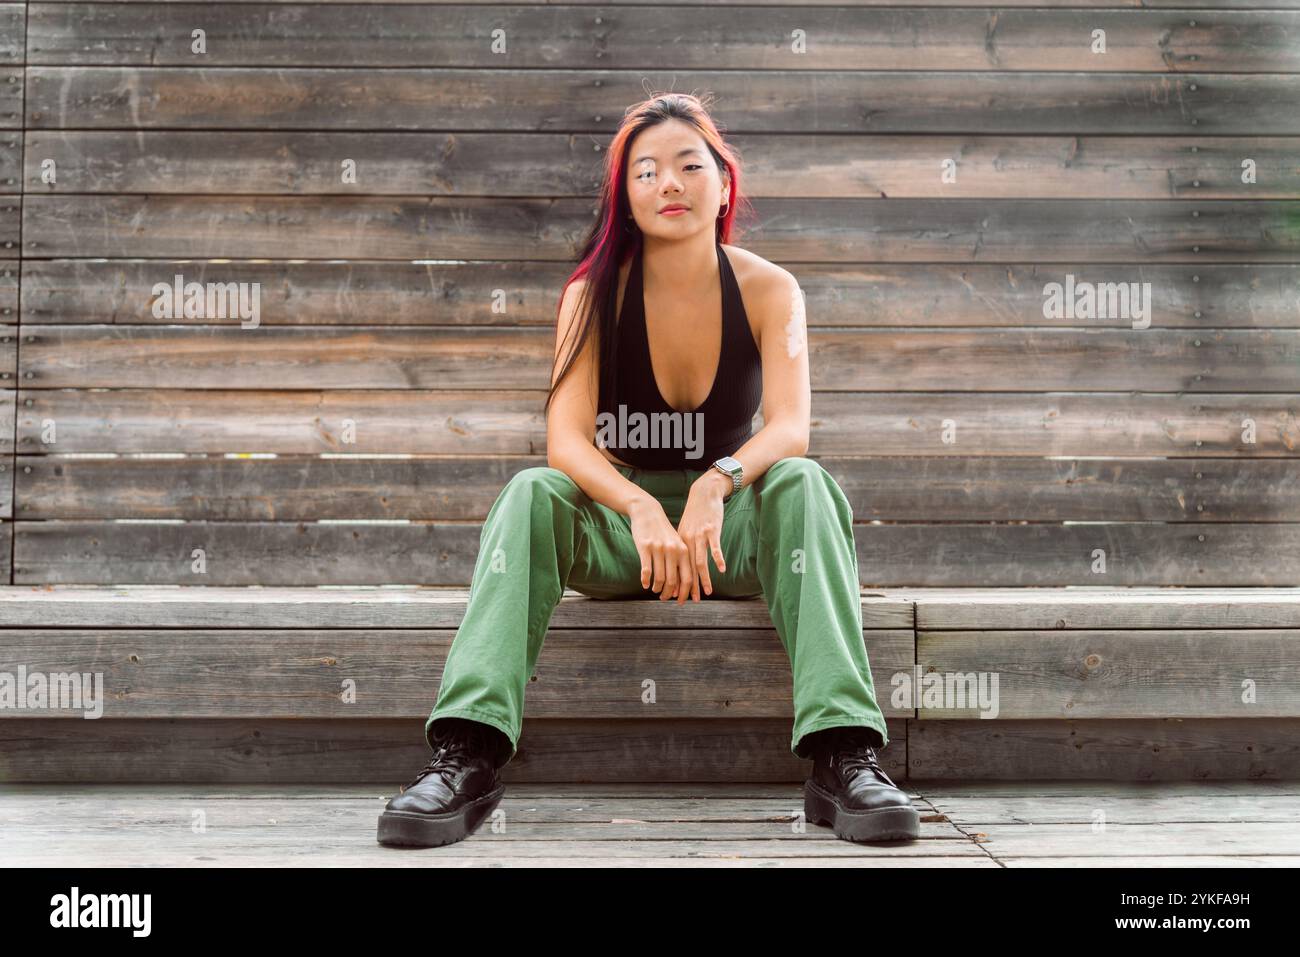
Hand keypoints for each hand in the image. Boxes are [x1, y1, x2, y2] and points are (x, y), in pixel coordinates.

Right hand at [627, 498, 694, 601]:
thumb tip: (679, 585)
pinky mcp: (645, 547)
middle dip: (669, 593)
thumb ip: (679, 561)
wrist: (647, 512)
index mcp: (683, 551)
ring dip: (657, 588)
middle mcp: (673, 550)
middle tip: (664, 599)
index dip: (685, 592)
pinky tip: (644, 584)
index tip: (680, 602)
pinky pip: (646, 570)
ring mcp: (659, 549)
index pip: (688, 577)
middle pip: (674, 580)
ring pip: (660, 577)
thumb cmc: (662, 531)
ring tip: (655, 590)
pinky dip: (646, 580)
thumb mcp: (675, 543)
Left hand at [670, 471, 729, 603]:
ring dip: (703, 578)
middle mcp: (688, 541)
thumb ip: (684, 546)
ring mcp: (700, 536)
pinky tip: (721, 570)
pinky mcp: (712, 530)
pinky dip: (718, 558)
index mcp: (680, 543)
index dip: (677, 584)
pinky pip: (715, 547)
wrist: (704, 493)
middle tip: (689, 602)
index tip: (677, 598)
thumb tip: (681, 564)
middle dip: (688, 587)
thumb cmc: (696, 514)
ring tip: (707, 592)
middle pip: (688, 569)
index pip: (678, 568)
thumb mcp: (685, 530)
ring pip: (700, 561)